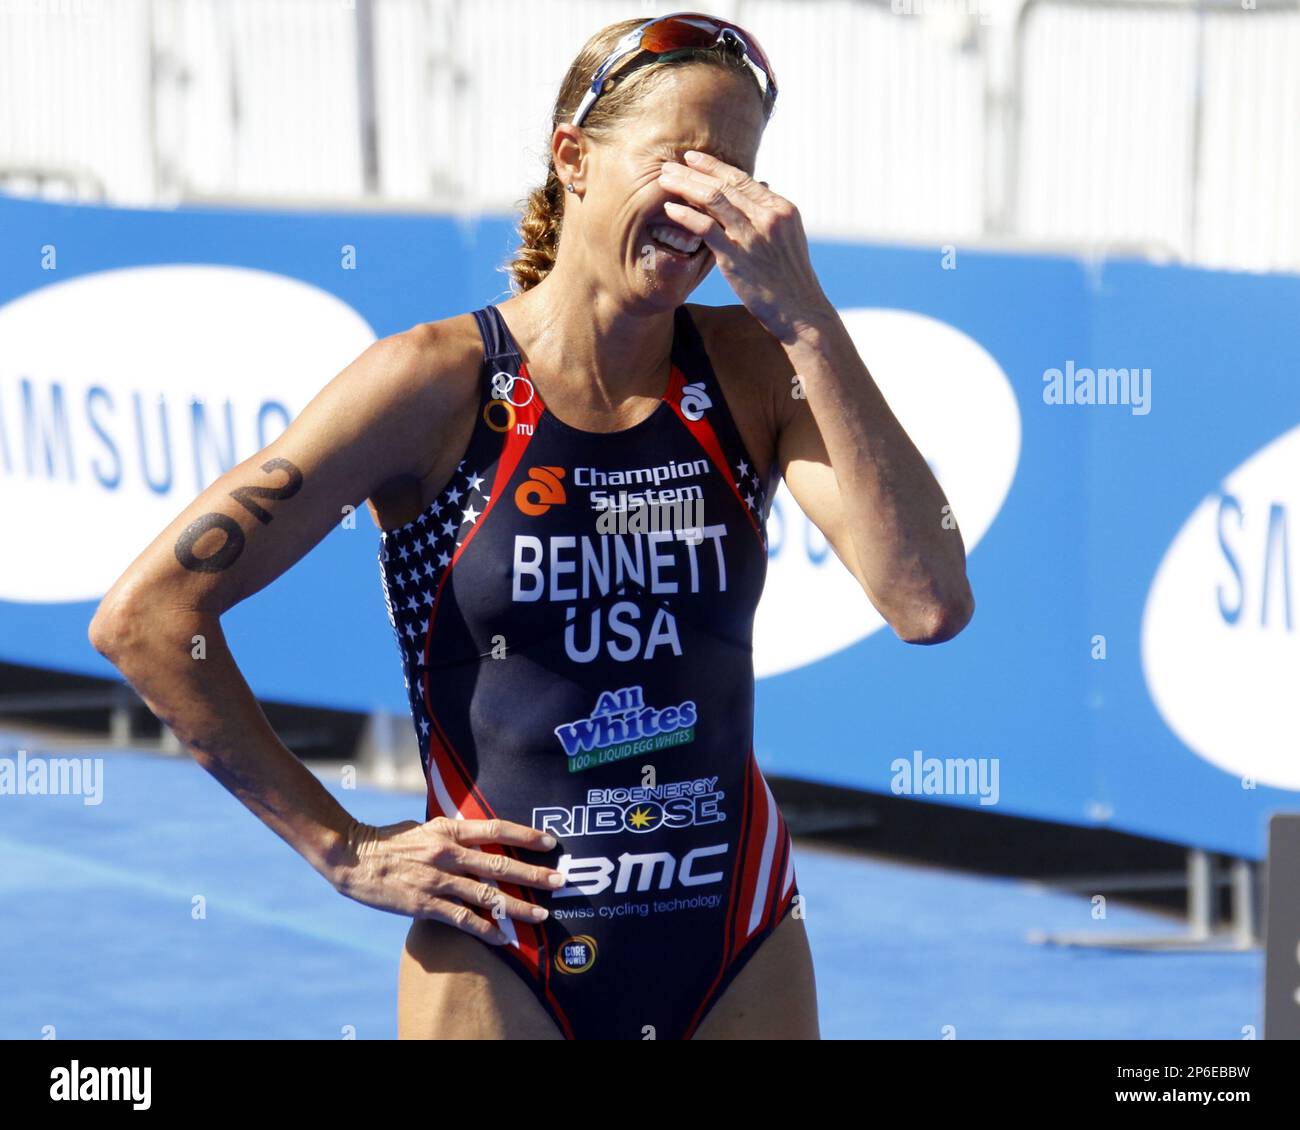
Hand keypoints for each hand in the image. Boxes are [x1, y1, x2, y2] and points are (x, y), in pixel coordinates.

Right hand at [329, 817, 563, 943]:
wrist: (353, 857)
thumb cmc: (390, 841)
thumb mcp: (425, 827)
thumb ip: (452, 834)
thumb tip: (477, 836)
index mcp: (448, 830)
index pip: (495, 829)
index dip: (525, 835)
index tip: (550, 842)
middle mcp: (447, 853)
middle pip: (499, 864)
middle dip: (533, 875)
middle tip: (559, 881)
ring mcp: (437, 880)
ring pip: (486, 895)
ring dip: (517, 907)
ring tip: (541, 916)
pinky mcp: (424, 904)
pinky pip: (462, 919)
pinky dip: (484, 930)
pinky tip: (502, 939)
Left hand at [658, 150, 832, 342]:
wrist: (801, 312)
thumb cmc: (790, 280)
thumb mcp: (787, 239)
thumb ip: (768, 218)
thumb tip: (752, 198)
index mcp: (781, 208)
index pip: (742, 178)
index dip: (714, 166)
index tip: (693, 159)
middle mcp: (769, 216)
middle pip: (724, 184)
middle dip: (693, 172)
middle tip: (669, 166)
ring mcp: (753, 236)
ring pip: (713, 199)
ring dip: (684, 186)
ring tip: (664, 181)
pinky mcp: (737, 258)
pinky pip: (706, 228)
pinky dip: (685, 215)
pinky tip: (669, 209)